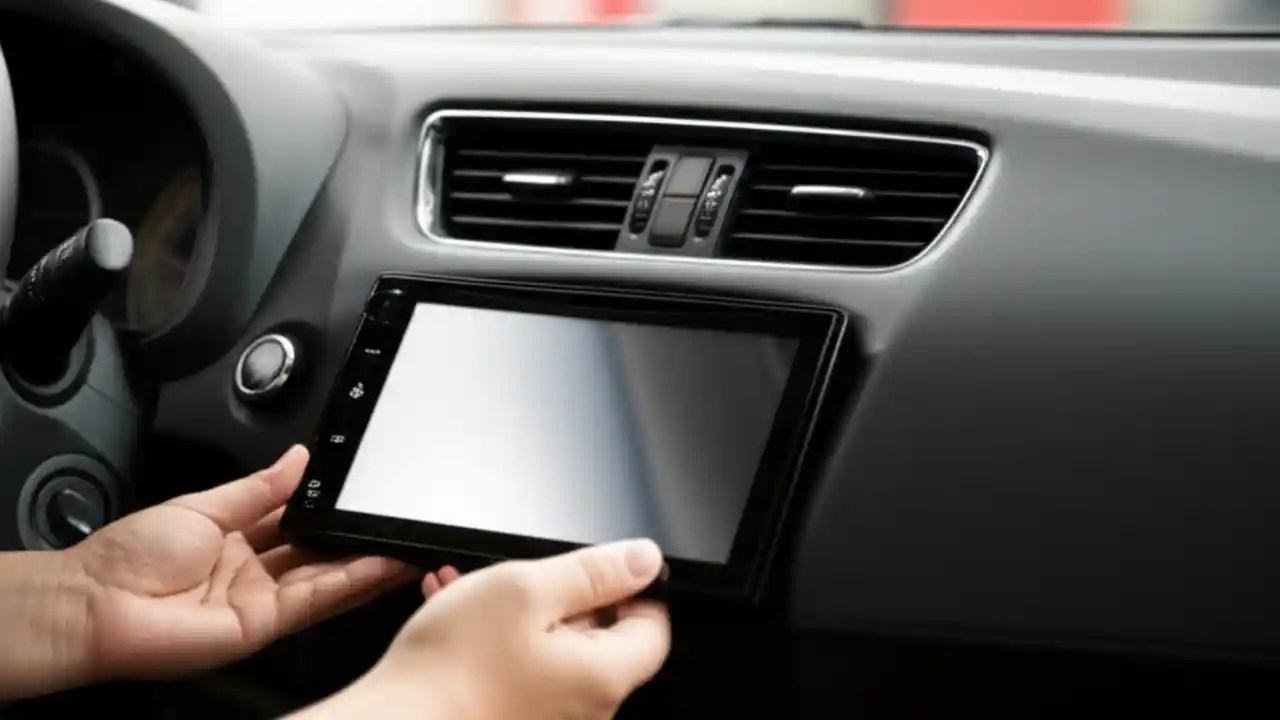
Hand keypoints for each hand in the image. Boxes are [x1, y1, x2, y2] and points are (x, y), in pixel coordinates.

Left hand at [69, 445, 416, 681]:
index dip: (336, 512)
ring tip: (411, 544)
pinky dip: (354, 583)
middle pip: (322, 553)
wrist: (96, 603)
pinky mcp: (264, 625)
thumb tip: (300, 460)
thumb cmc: (129, 556)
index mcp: (239, 539)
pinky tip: (384, 565)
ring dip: (372, 563)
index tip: (371, 497)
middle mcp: (256, 572)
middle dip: (363, 539)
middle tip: (404, 522)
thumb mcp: (205, 504)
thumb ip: (260, 487)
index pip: (301, 522)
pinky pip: (317, 600)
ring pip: (330, 579)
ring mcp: (262, 601)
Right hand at [297, 540, 670, 718]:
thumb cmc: (451, 666)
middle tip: (520, 574)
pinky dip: (501, 643)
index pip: (654, 626)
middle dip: (561, 595)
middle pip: (601, 639)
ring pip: (554, 651)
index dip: (632, 587)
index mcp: (603, 677)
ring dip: (520, 614)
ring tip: (472, 588)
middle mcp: (586, 710)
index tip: (600, 566)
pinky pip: (526, 674)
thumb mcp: (527, 589)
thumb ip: (595, 571)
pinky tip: (462, 617)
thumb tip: (644, 559)